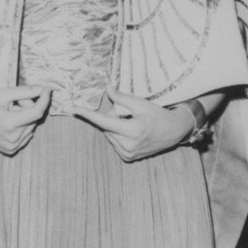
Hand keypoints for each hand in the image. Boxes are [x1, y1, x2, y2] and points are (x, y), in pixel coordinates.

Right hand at [0, 85, 50, 154]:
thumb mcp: (2, 94)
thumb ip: (24, 92)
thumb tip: (42, 89)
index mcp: (8, 124)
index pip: (36, 112)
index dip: (44, 100)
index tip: (47, 90)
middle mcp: (12, 138)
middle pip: (33, 118)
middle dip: (27, 107)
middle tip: (12, 102)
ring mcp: (12, 147)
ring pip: (31, 126)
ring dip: (24, 117)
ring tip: (7, 113)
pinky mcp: (11, 150)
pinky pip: (26, 135)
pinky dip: (21, 127)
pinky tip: (7, 123)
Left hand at [70, 86, 193, 161]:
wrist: (173, 132)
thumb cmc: (158, 115)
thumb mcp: (141, 103)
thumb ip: (121, 98)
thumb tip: (106, 88)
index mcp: (133, 130)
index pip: (104, 121)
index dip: (88, 114)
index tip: (75, 109)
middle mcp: (129, 145)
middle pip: (106, 127)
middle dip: (111, 118)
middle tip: (125, 113)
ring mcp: (128, 154)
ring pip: (109, 136)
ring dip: (114, 127)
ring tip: (131, 123)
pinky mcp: (128, 158)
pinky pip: (114, 143)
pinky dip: (118, 136)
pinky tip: (131, 133)